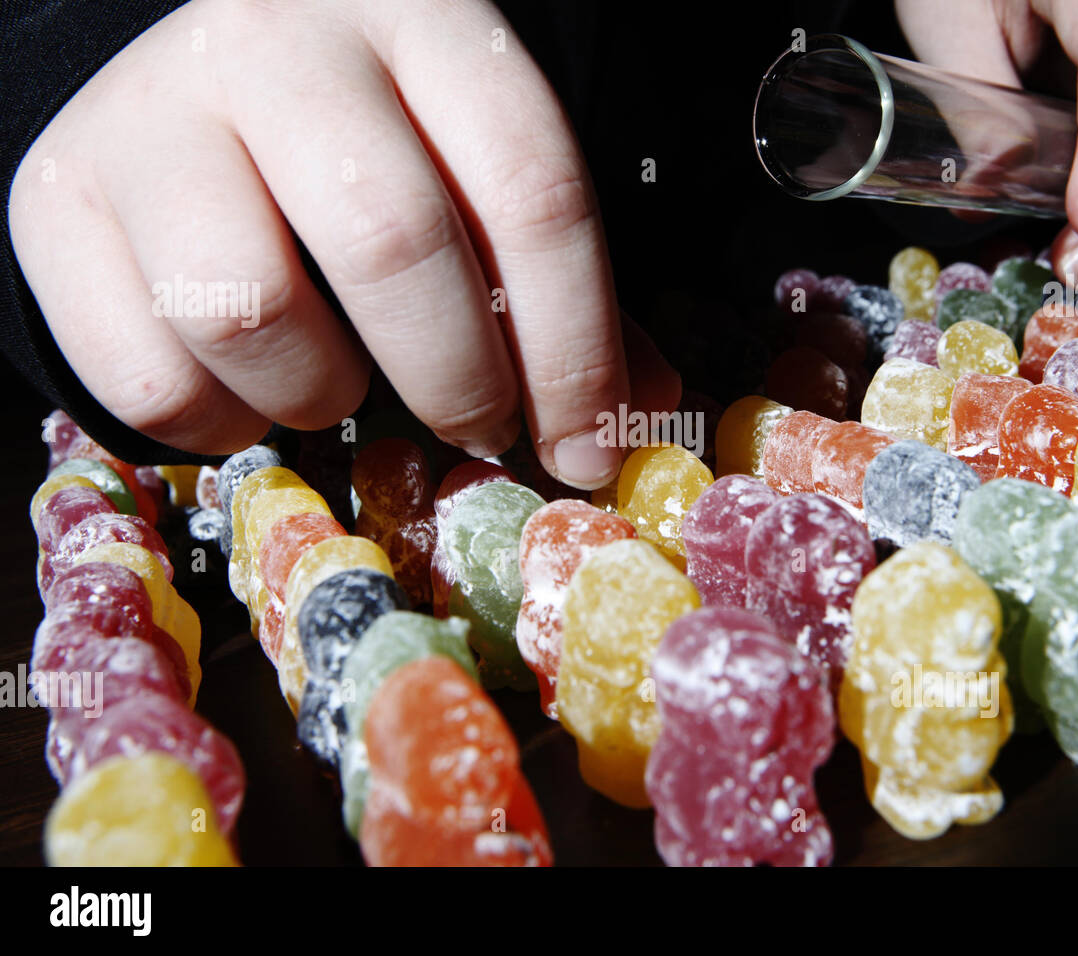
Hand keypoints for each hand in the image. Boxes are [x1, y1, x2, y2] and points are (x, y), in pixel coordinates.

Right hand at [9, 0, 678, 487]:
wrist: (193, 93)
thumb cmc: (368, 147)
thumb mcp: (474, 177)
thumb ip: (558, 290)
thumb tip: (635, 416)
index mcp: (421, 19)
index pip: (529, 184)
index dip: (575, 345)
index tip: (587, 446)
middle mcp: (277, 41)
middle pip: (390, 240)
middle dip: (456, 378)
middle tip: (477, 425)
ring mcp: (151, 113)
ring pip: (246, 304)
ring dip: (322, 393)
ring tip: (344, 387)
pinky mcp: (57, 197)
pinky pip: (145, 370)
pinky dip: (218, 422)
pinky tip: (254, 392)